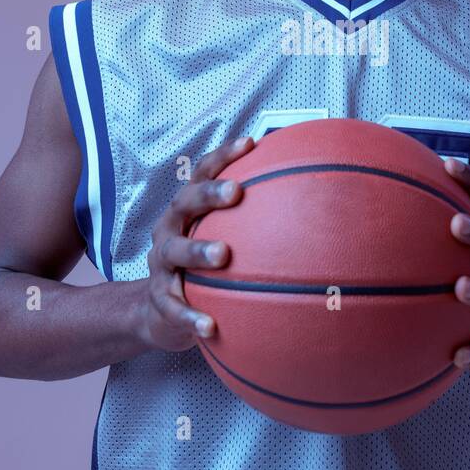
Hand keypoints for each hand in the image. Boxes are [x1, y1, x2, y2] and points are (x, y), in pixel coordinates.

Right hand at [138, 135, 253, 352]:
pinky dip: (191, 316)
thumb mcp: (220, 237)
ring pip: (174, 252)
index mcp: (187, 210)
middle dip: (209, 195)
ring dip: (198, 250)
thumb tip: (311, 198)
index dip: (223, 157)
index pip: (202, 174)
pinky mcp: (159, 298)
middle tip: (236, 193)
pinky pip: (174, 307)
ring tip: (223, 255)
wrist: (159, 311)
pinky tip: (210, 326)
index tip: (250, 143)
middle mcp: (169, 229)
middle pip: (184, 202)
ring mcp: (161, 264)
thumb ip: (253, 220)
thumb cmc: (201, 265)